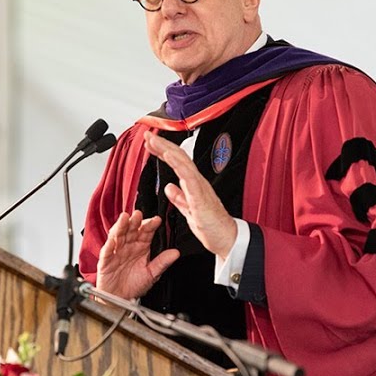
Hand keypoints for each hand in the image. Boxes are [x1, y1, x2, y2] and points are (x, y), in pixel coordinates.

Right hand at [96, 209, 180, 298]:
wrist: (120, 299)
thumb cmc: (134, 285)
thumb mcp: (152, 274)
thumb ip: (162, 262)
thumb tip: (176, 253)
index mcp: (141, 247)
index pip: (146, 232)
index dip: (151, 225)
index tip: (157, 220)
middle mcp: (128, 246)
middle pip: (131, 230)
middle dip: (135, 221)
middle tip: (139, 214)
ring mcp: (116, 251)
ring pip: (118, 235)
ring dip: (121, 226)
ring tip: (125, 218)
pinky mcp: (106, 260)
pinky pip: (107, 250)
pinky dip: (110, 244)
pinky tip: (113, 239)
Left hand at [142, 130, 237, 257]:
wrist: (227, 240)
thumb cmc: (212, 227)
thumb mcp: (188, 210)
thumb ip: (179, 198)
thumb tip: (169, 187)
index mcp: (194, 185)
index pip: (177, 163)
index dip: (163, 152)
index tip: (151, 144)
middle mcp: (197, 183)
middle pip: (179, 158)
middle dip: (162, 145)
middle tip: (147, 135)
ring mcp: (200, 188)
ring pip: (183, 163)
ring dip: (167, 150)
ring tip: (154, 141)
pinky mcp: (200, 198)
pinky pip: (189, 177)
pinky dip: (178, 165)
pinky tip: (169, 156)